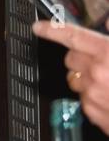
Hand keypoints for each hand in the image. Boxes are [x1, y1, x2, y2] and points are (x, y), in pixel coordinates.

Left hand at [33, 18, 108, 135]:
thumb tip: (104, 31)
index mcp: (108, 54)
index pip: (72, 35)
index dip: (52, 29)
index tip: (39, 26)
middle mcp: (97, 74)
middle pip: (71, 58)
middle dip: (81, 57)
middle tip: (100, 60)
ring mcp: (94, 95)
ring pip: (76, 79)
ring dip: (86, 77)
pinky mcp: (94, 113)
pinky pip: (84, 98)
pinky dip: (93, 95)